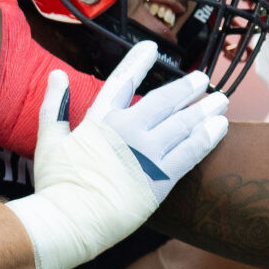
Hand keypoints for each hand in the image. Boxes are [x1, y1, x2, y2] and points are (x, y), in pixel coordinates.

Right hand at [6, 40, 229, 268]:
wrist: (71, 221)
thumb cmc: (57, 185)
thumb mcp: (48, 140)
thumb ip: (55, 105)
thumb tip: (57, 75)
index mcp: (101, 120)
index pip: (123, 80)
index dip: (138, 62)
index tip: (152, 47)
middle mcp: (129, 131)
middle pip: (165, 101)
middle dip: (187, 87)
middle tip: (202, 80)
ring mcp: (148, 154)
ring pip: (184, 124)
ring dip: (205, 109)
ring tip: (220, 101)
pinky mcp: (162, 179)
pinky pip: (191, 153)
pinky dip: (208, 137)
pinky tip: (220, 127)